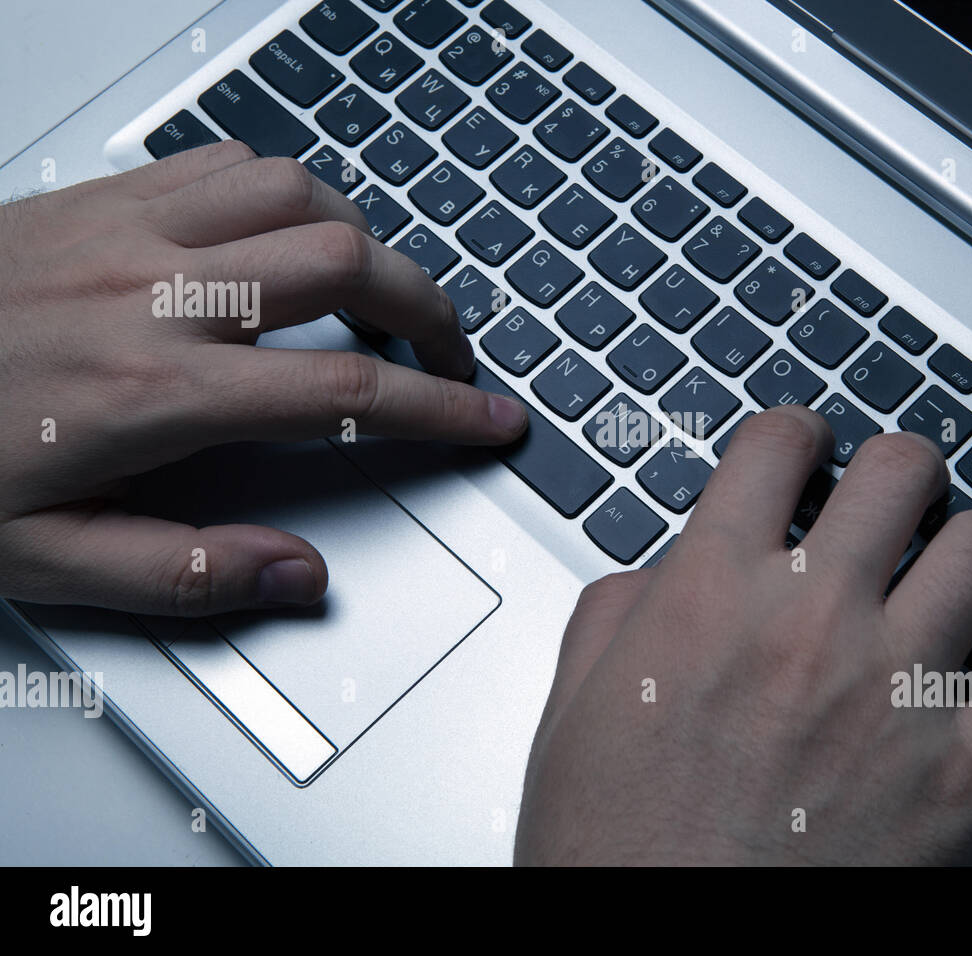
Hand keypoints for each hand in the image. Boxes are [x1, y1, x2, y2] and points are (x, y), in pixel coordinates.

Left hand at [0, 141, 525, 615]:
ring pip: (301, 195)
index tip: (490, 418)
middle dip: (430, 311)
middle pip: (349, 267)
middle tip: (449, 356)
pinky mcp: (100, 195)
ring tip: (378, 294)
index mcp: (156, 394)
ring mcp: (128, 230)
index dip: (442, 409)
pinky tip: (291, 236)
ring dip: (366, 242)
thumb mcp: (45, 560)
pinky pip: (229, 163)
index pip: (345, 394)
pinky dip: (291, 194)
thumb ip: (187, 574)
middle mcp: (155, 295)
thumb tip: (296, 574)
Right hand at [515, 407, 971, 864]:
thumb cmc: (612, 850)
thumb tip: (665, 572)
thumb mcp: (573, 708)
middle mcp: (811, 621)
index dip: (796, 433)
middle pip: (901, 470)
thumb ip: (619, 611)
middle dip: (901, 473)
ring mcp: (898, 691)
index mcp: (709, 592)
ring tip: (960, 577)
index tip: (807, 449)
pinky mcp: (963, 777)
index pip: (775, 443)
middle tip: (897, 500)